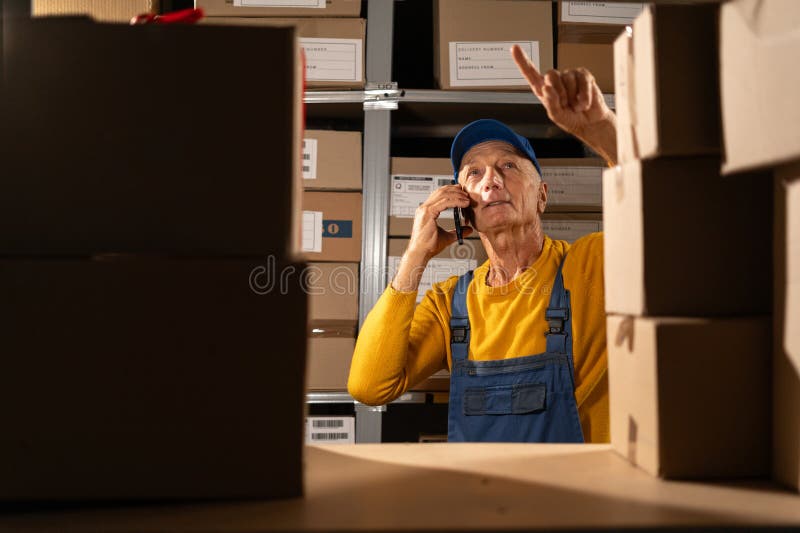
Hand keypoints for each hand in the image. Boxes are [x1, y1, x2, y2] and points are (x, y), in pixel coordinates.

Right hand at [408, 185, 473, 260]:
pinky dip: (456, 201)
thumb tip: (467, 230)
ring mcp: (425, 209)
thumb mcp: (447, 236)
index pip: (438, 194)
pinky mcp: (428, 213)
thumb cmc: (429, 246)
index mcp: (426, 211)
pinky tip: (464, 204)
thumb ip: (457, 231)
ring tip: (467, 199)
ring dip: (457, 195)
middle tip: (466, 193)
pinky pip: (445, 202)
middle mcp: (424, 208)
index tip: (462, 192)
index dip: (451, 191)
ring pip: (443, 195)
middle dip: (455, 190)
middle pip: (441, 191)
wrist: (420, 253)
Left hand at [511, 45, 616, 164]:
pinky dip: (584, 95)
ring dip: (572, 96)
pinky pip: (582, 80)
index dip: (522, 60)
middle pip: (551, 75)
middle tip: (565, 104)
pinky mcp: (583, 75)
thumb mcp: (556, 116)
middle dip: (559, 92)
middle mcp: (555, 80)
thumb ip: (550, 103)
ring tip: (575, 104)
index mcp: (543, 89)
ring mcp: (569, 76)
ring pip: (567, 79)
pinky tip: (584, 102)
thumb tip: (547, 88)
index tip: (514, 48)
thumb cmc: (570, 118)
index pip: (530, 73)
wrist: (589, 122)